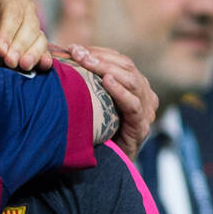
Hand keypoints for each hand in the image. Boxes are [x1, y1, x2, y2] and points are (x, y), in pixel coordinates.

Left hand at [0, 0, 49, 70]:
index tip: (1, 50)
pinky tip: (43, 64)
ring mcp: (37, 24)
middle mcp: (28, 9)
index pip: (13, 13)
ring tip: (23, 65)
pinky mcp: (40, 40)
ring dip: (32, 53)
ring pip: (39, 37)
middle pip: (29, 26)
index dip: (8, 32)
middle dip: (19, 46)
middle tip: (10, 61)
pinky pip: (45, 48)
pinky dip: (44, 57)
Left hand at [62, 43, 156, 157]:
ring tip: (85, 61)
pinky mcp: (141, 126)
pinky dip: (119, 91)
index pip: (120, 60)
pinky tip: (106, 81)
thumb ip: (89, 82)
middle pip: (125, 67)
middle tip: (76, 51)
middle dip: (98, 57)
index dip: (98, 52)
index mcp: (135, 85)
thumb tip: (65, 58)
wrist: (109, 165)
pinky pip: (132, 104)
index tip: (74, 47)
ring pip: (130, 81)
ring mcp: (146, 110)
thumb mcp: (94, 102)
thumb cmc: (98, 131)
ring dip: (105, 68)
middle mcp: (145, 94)